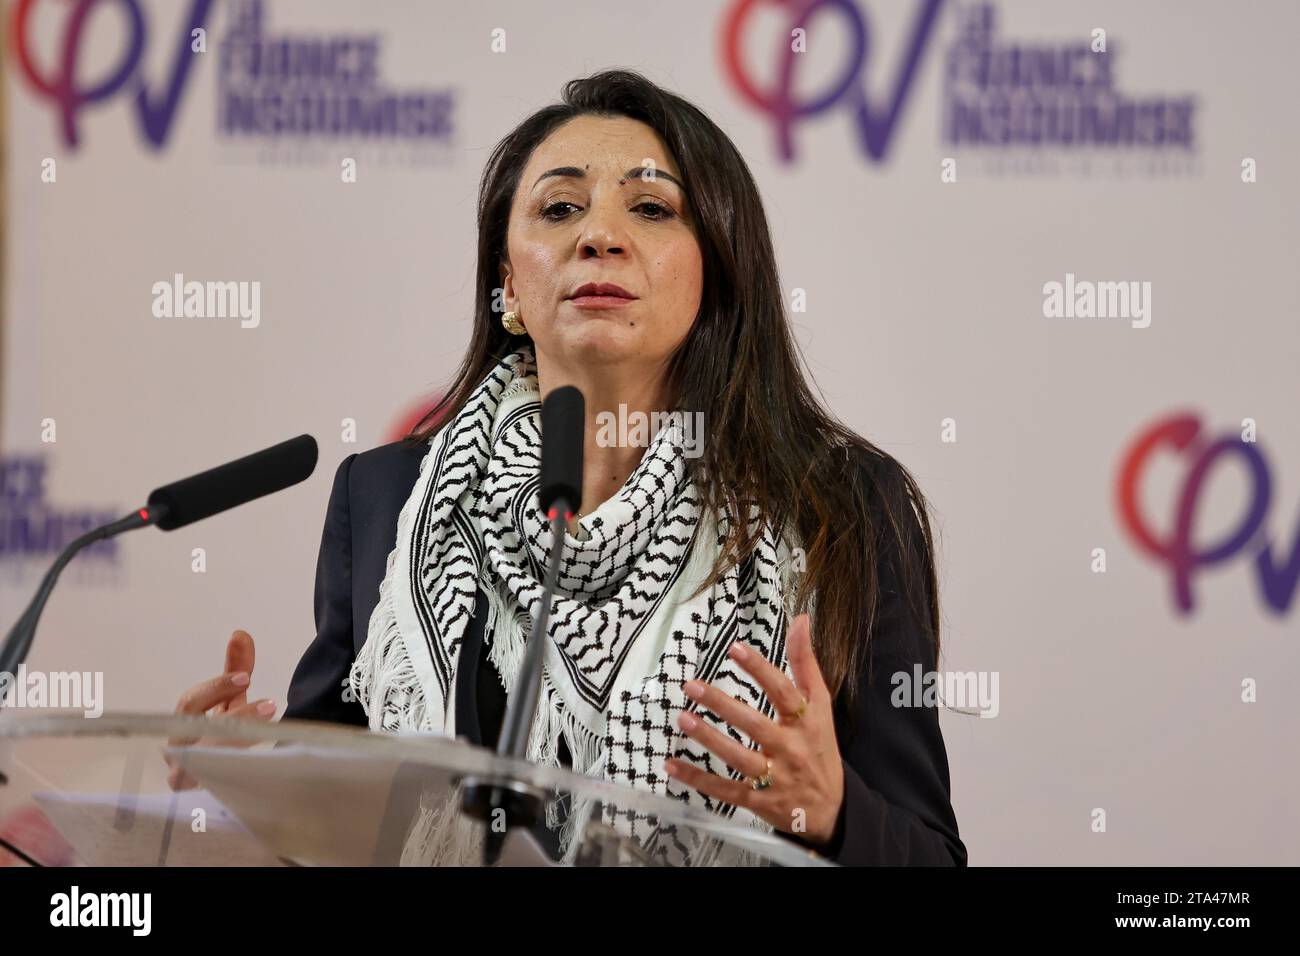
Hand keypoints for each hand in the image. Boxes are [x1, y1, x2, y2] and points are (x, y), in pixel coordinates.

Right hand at [166, 630, 276, 790]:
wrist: (214, 785)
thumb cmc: (218, 736)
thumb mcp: (228, 703)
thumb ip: (234, 671)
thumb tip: (240, 635)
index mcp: (184, 725)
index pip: (191, 703)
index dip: (216, 688)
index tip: (245, 677)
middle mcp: (179, 750)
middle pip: (194, 731)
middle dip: (231, 715)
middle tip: (269, 705)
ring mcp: (186, 778)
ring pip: (203, 760)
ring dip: (237, 740)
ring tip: (270, 722)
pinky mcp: (201, 795)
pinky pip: (216, 783)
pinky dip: (236, 769)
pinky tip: (261, 759)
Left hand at [663, 614, 844, 847]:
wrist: (832, 809)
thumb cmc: (819, 746)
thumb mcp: (820, 705)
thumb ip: (806, 663)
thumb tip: (801, 619)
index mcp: (806, 722)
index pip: (783, 691)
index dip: (760, 669)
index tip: (735, 648)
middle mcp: (791, 749)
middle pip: (755, 724)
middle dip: (722, 704)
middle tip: (692, 685)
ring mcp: (775, 778)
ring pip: (737, 757)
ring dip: (708, 739)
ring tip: (682, 718)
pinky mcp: (759, 802)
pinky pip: (725, 790)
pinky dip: (698, 779)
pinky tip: (671, 766)